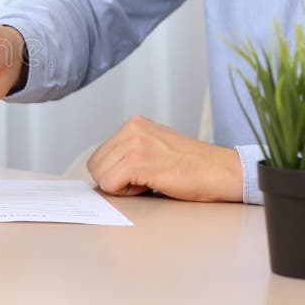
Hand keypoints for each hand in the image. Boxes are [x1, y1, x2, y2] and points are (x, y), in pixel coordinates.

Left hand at [87, 116, 242, 201]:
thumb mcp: (155, 147)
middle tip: (144, 180)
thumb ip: (129, 151)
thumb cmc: (193, 166)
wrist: (222, 171)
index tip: (138, 175)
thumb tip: (104, 169)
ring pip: (101, 175)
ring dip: (122, 186)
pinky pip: (110, 184)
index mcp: (133, 124)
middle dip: (115, 180)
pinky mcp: (138, 161)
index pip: (99, 155)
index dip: (115, 172)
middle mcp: (131, 129)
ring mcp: (134, 143)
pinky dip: (126, 192)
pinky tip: (150, 185)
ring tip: (150, 181)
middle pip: (96, 165)